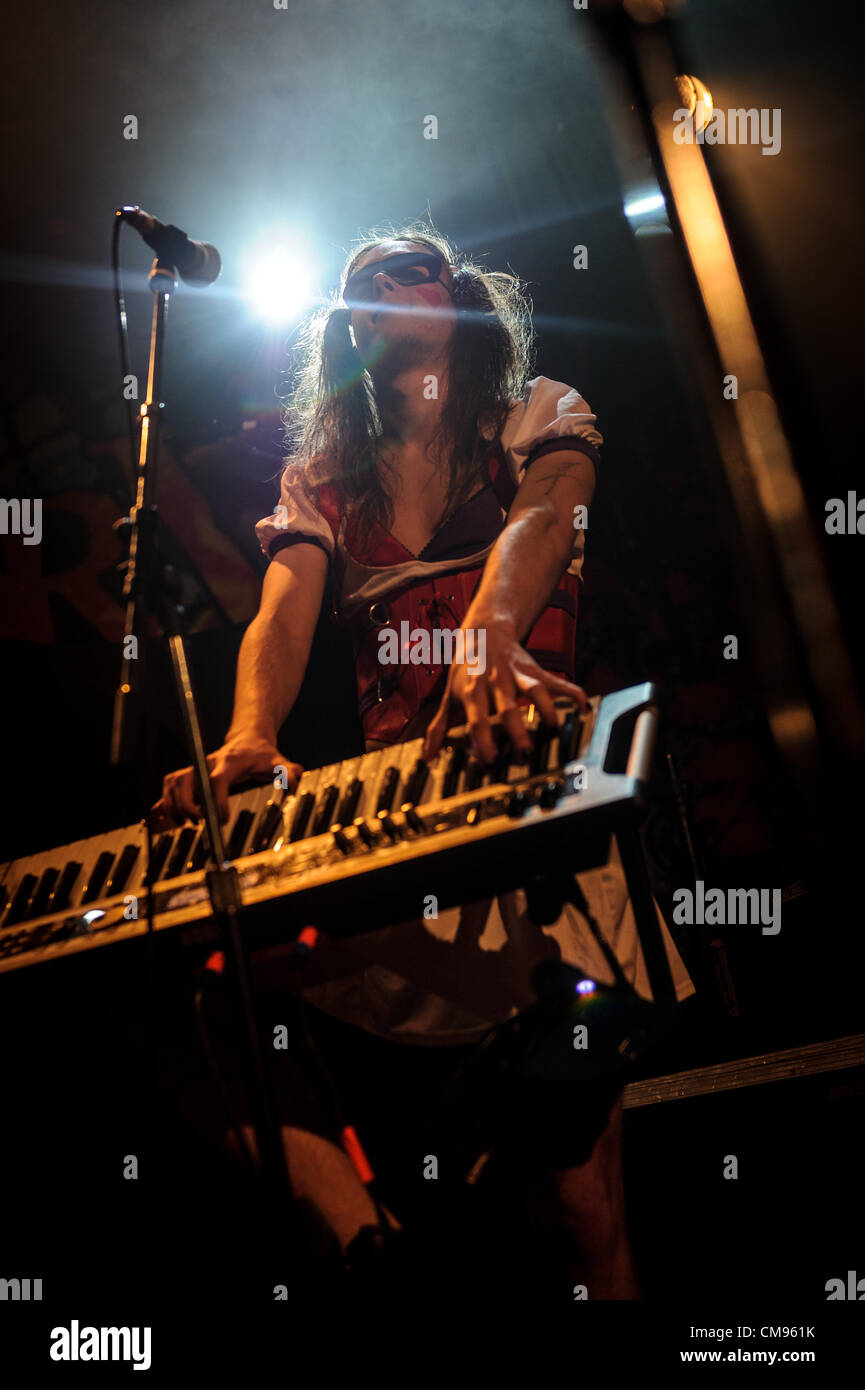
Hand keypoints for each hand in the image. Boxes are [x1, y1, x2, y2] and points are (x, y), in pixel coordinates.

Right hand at [151, 734, 302, 829]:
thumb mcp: (279, 761)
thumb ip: (289, 772)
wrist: (247, 741)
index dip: (216, 800)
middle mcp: (206, 762)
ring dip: (172, 805)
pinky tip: (159, 820)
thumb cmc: (263, 755)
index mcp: (229, 762)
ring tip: (183, 824)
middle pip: (186, 780)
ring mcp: (195, 768)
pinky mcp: (188, 776)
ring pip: (172, 783)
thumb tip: (294, 782)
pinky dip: (162, 804)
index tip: (221, 819)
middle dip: (187, 804)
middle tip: (197, 823)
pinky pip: (167, 787)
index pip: (216, 780)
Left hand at [421, 620, 589, 764]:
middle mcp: (496, 682)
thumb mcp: (448, 696)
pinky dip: (572, 693)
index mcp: (472, 691)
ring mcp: (518, 675)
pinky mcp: (535, 670)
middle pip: (508, 707)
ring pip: (535, 691)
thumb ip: (438, 728)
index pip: (476, 717)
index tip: (488, 760)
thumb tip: (426, 757)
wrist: (483, 631)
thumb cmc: (464, 670)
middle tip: (525, 752)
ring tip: (553, 730)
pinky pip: (556, 681)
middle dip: (517, 730)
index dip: (482, 738)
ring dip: (546, 710)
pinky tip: (584, 708)